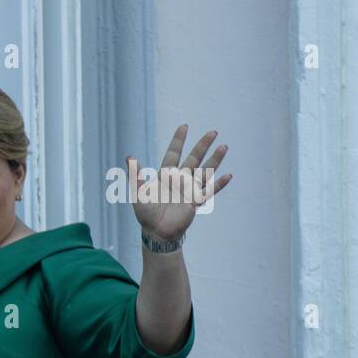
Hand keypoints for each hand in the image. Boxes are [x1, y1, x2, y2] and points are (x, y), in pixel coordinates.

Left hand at [128, 125, 232, 240]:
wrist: (156, 231)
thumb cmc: (146, 213)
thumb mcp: (139, 192)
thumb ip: (136, 175)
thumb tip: (129, 156)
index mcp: (166, 176)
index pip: (173, 154)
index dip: (178, 141)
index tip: (184, 126)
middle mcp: (180, 180)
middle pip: (194, 159)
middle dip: (203, 146)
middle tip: (213, 132)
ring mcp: (189, 190)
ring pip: (205, 171)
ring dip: (215, 160)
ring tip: (224, 147)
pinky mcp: (195, 202)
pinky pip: (209, 191)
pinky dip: (219, 184)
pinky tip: (228, 176)